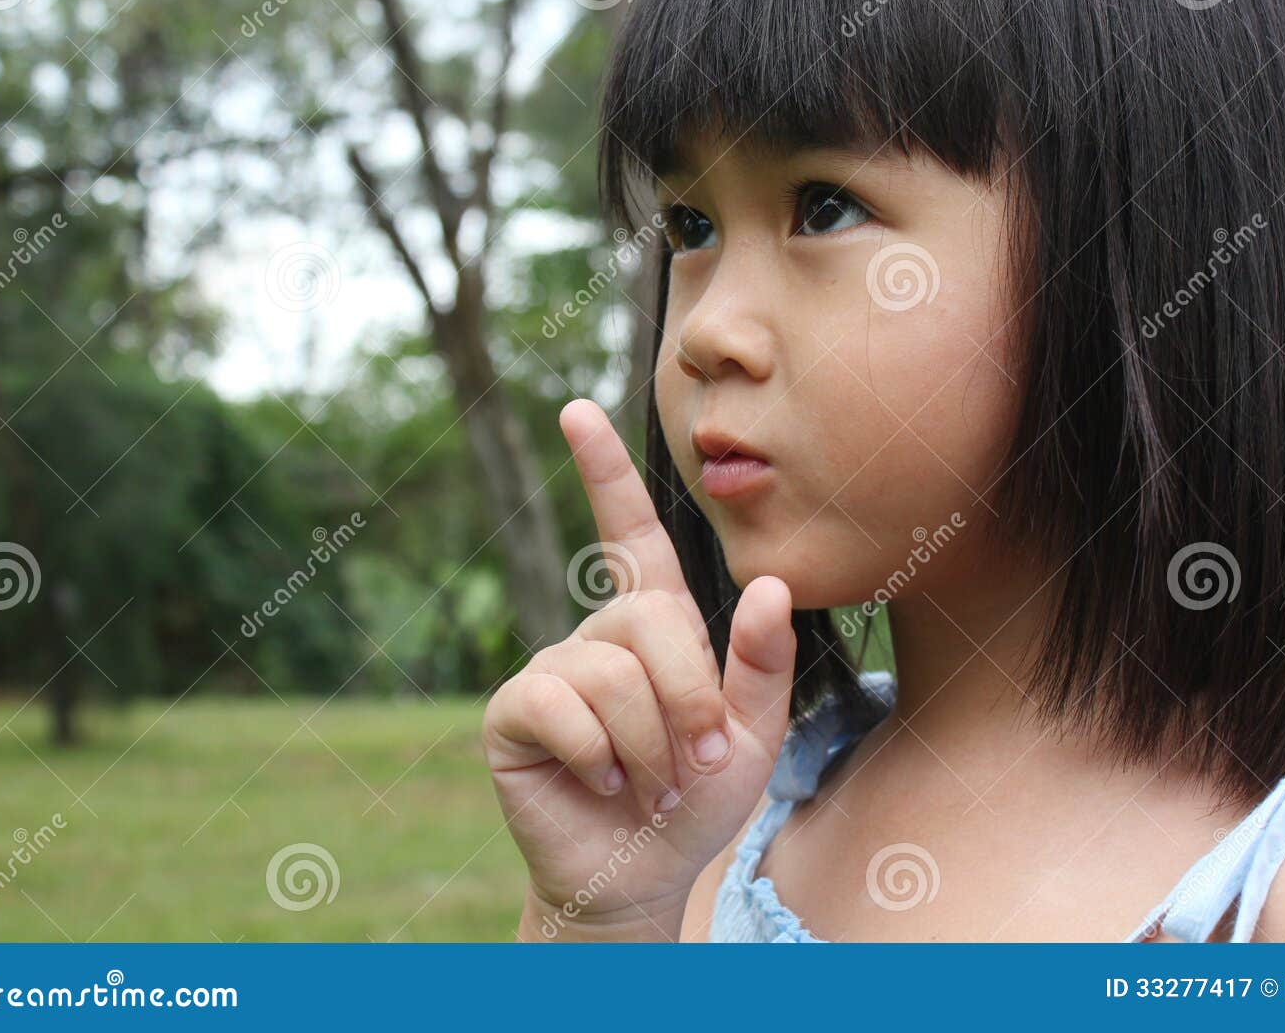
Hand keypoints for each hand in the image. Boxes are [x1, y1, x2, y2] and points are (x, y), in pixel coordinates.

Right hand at [482, 398, 796, 939]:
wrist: (644, 873)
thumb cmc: (699, 795)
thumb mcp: (754, 732)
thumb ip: (764, 663)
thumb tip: (769, 587)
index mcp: (654, 623)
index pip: (629, 534)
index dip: (603, 471)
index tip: (577, 410)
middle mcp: (598, 633)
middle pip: (649, 620)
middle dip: (689, 698)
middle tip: (696, 760)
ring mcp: (551, 669)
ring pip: (612, 673)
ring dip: (650, 742)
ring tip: (649, 782)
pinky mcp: (515, 712)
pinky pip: (562, 706)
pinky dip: (600, 754)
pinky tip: (601, 783)